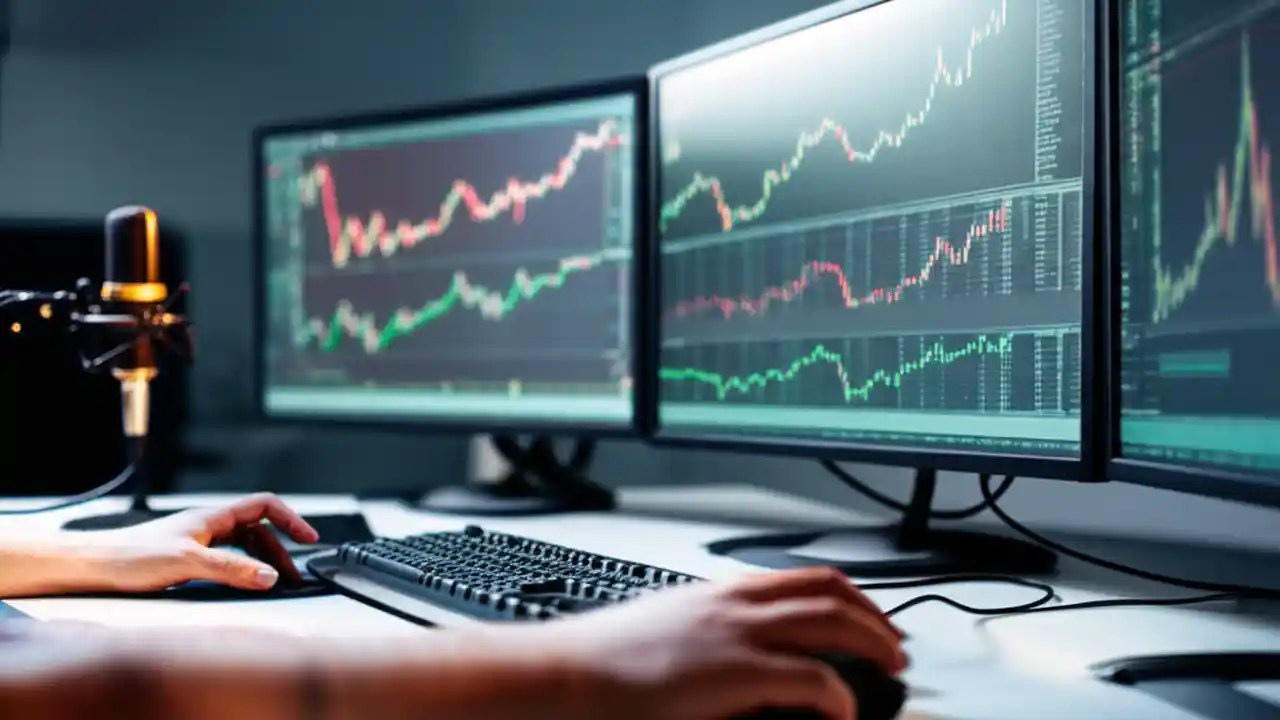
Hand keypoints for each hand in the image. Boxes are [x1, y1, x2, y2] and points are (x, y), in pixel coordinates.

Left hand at [67, 493, 319, 593]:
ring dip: (263, 561)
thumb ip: (232, 568)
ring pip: (245, 544)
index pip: (265, 506)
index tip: (309, 538)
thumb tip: (270, 576)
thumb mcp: (189, 563)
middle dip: (280, 550)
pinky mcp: (190, 557)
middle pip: (259, 529)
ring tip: (273, 583)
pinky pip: (229, 557)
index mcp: (214, 516)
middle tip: (292, 576)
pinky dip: (244, 568)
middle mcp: (210, 524)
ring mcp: (200, 540)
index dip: (291, 519)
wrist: (96, 565)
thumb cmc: (133, 556)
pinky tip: (242, 582)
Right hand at [520, 567, 906, 719]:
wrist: (569, 674)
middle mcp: (738, 603)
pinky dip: (839, 696)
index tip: (871, 618)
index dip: (854, 596)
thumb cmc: (608, 659)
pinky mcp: (736, 672)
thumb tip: (747, 649)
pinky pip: (813, 678)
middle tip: (896, 649)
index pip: (808, 577)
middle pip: (833, 592)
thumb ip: (714, 628)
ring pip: (834, 623)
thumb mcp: (672, 626)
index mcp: (724, 592)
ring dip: (873, 646)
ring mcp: (739, 634)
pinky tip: (842, 713)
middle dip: (877, 619)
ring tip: (889, 673)